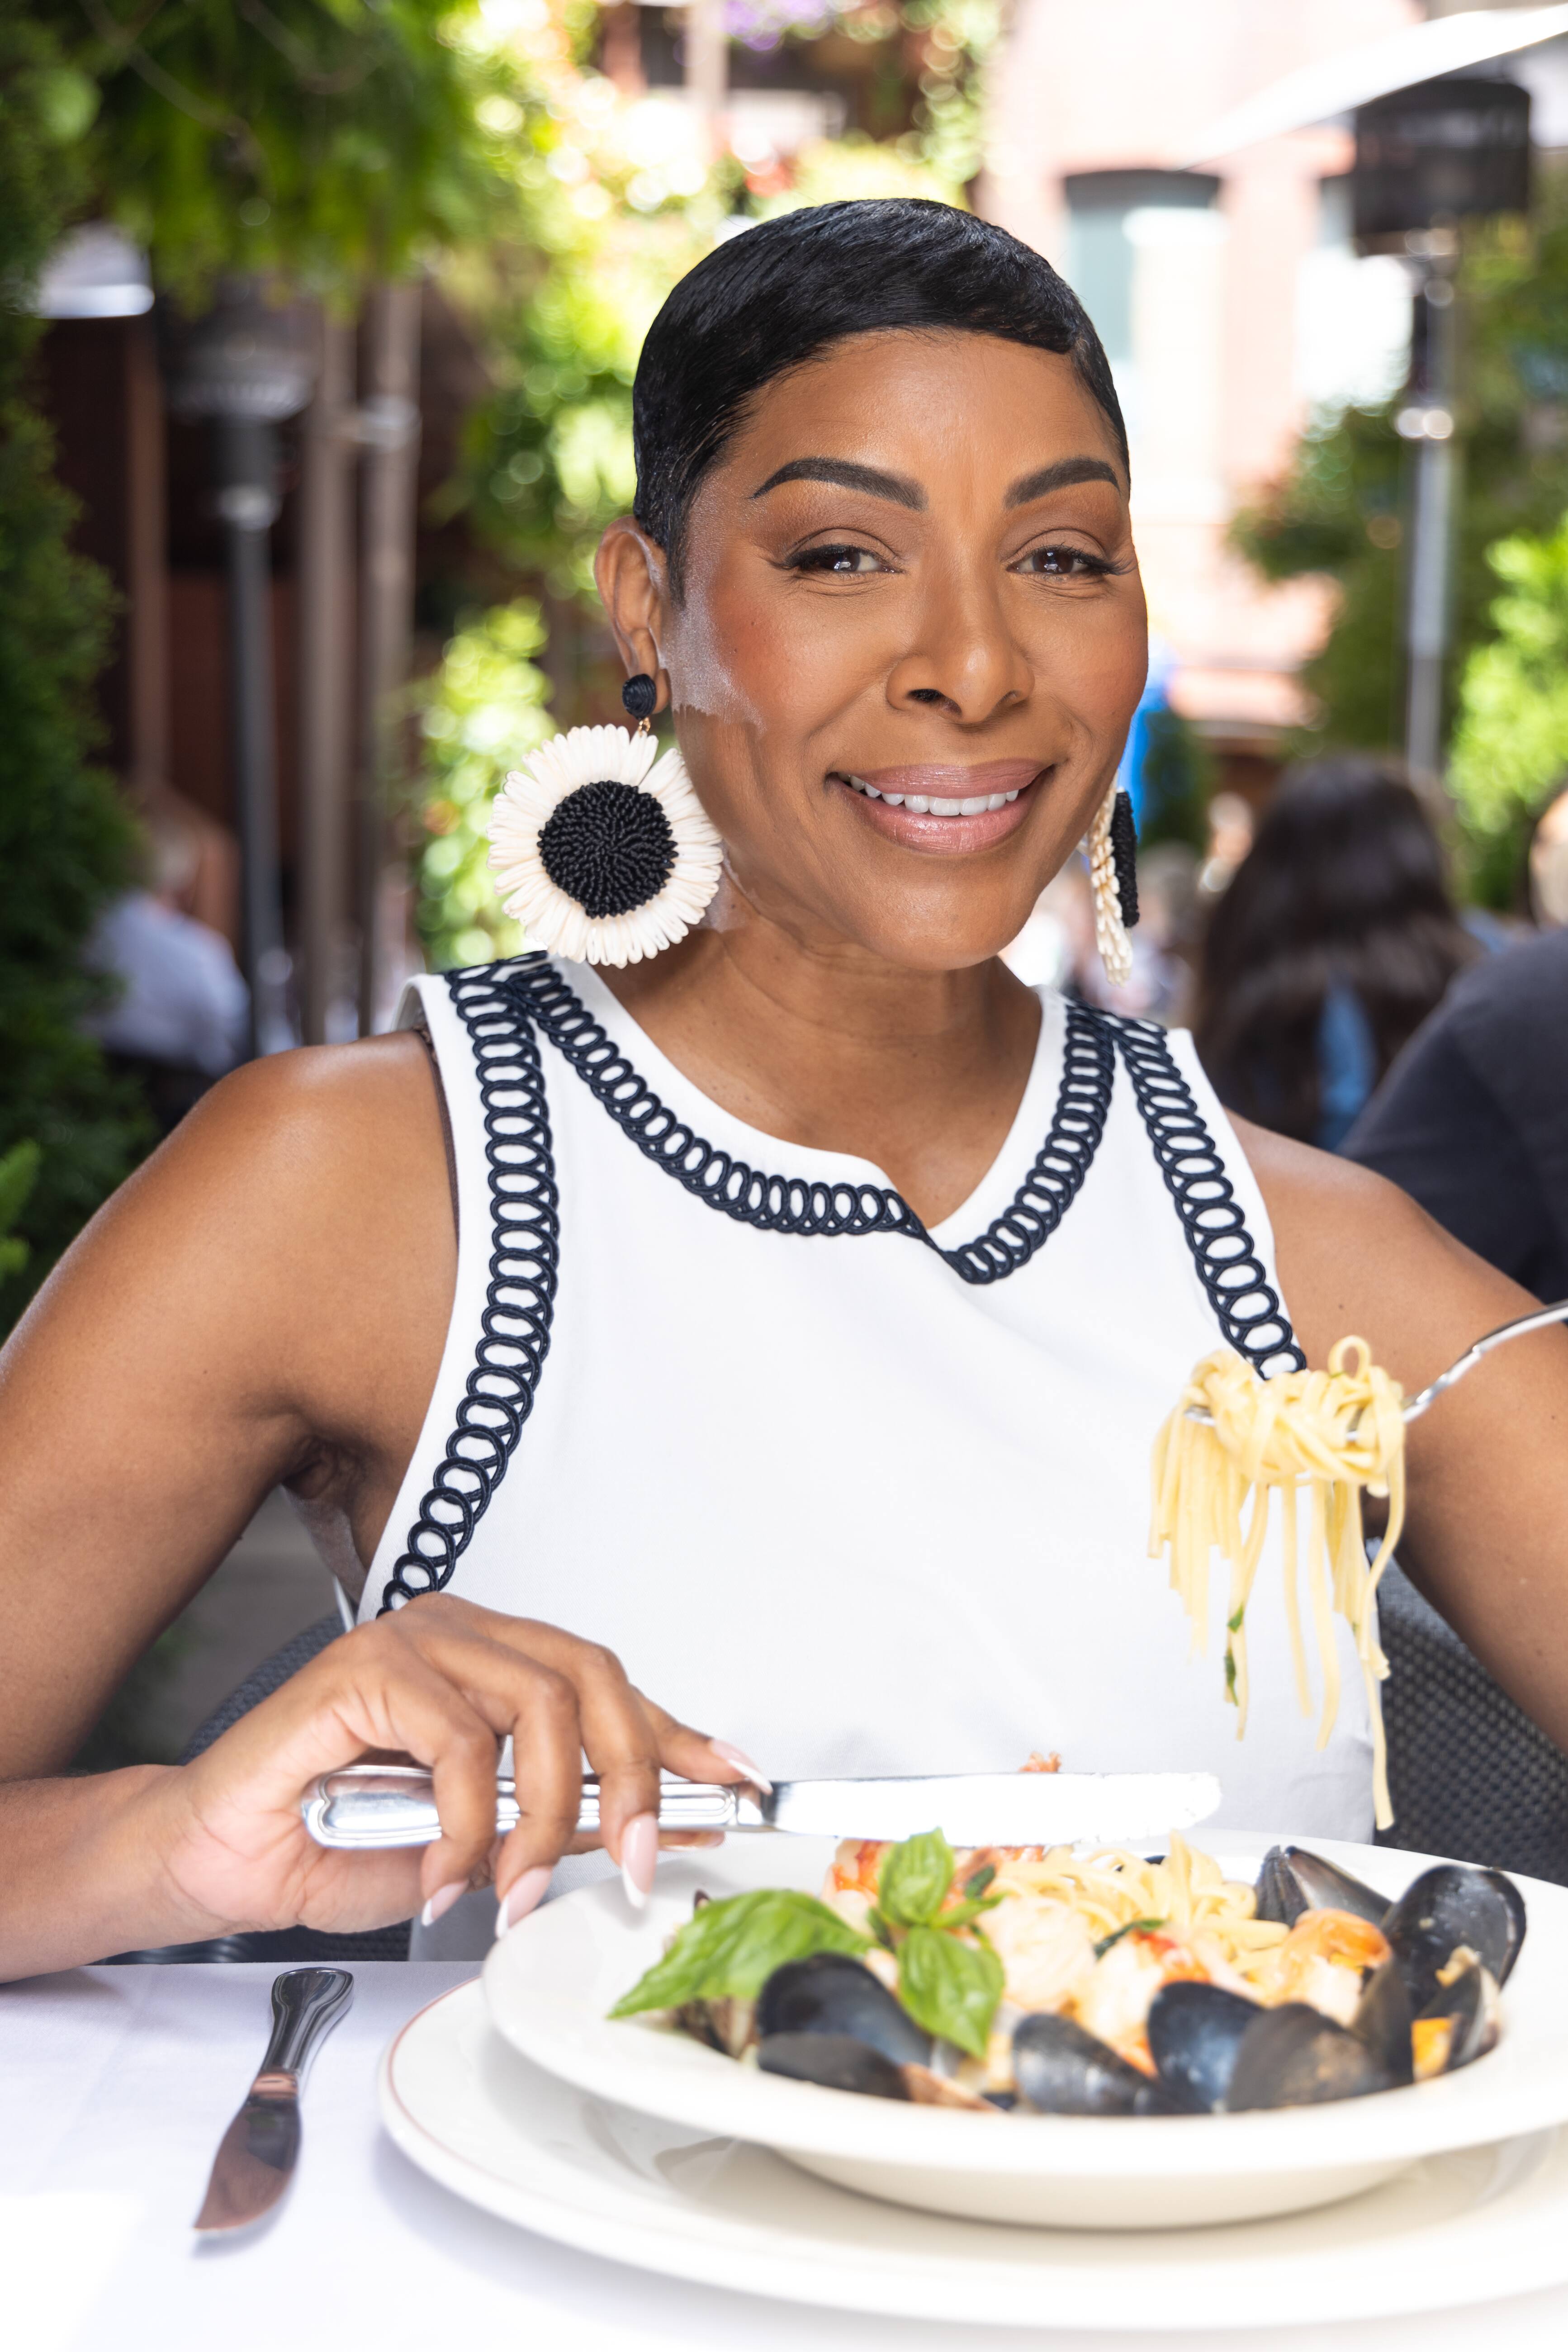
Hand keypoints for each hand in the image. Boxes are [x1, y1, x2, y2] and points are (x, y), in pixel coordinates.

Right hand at [151, 1595, 747, 1940]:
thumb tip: (654, 1825)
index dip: (680, 1735)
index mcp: (492, 1662)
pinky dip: (468, 1822)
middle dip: (635, 1777)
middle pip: (592, 1678)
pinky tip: (448, 1874)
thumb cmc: (333, 1845)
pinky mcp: (364, 1669)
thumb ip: (557, 1823)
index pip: (611, 1686)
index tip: (739, 1783)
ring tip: (519, 1888)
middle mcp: (461, 1635)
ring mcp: (413, 1641)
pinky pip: (457, 1740)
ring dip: (547, 1815)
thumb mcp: (479, 1846)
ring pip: (537, 1706)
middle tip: (641, 1862)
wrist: (221, 1859)